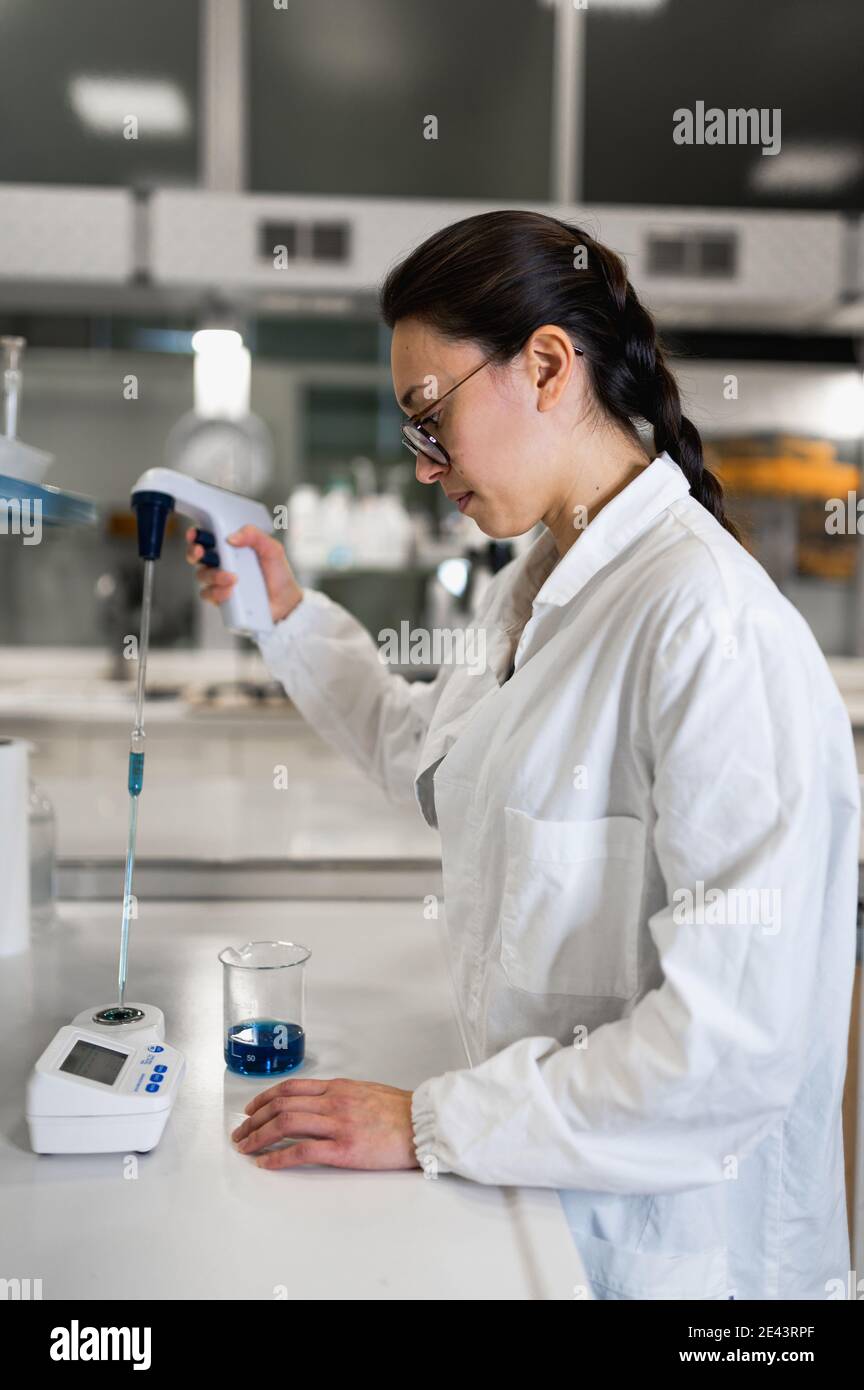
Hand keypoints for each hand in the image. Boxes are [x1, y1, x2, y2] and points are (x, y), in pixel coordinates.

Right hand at [185, 524, 303, 623]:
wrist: (285, 602)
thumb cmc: (278, 573)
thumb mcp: (272, 549)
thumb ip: (254, 536)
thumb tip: (231, 537)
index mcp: (230, 547)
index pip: (207, 537)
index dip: (196, 534)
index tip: (195, 534)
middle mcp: (220, 563)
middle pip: (196, 556)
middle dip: (194, 552)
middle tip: (201, 552)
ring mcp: (219, 581)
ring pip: (202, 576)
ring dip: (213, 575)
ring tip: (233, 578)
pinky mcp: (220, 599)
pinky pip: (209, 594)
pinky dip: (218, 592)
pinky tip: (231, 591)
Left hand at [230, 1076, 419, 1171]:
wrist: (425, 1125)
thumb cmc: (400, 1111)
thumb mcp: (365, 1091)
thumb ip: (339, 1096)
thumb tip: (316, 1104)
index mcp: (338, 1087)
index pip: (290, 1088)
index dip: (264, 1098)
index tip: (250, 1110)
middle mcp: (333, 1102)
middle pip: (281, 1106)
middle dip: (254, 1120)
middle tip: (240, 1133)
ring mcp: (338, 1124)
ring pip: (286, 1124)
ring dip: (259, 1137)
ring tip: (245, 1148)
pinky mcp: (344, 1149)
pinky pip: (302, 1151)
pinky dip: (279, 1157)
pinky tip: (266, 1163)